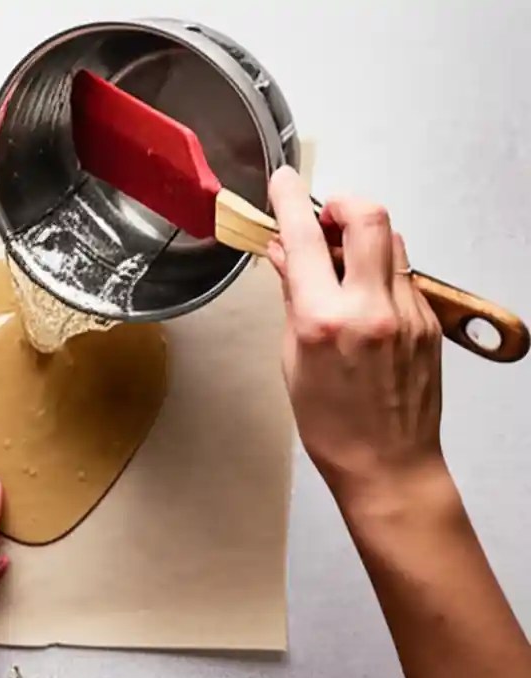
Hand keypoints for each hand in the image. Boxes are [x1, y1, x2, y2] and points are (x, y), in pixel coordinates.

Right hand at [266, 167, 445, 505]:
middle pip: (369, 217)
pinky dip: (379, 272)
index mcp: (324, 320)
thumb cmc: (331, 423)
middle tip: (324, 220)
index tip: (282, 181)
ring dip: (363, 237)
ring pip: (391, 241)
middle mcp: (371, 309)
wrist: (388, 463)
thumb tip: (286, 254)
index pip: (305, 238)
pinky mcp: (429, 321)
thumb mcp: (291, 358)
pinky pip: (403, 275)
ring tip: (341, 263)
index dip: (290, 200)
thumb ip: (292, 298)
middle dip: (342, 205)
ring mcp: (408, 312)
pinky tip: (363, 301)